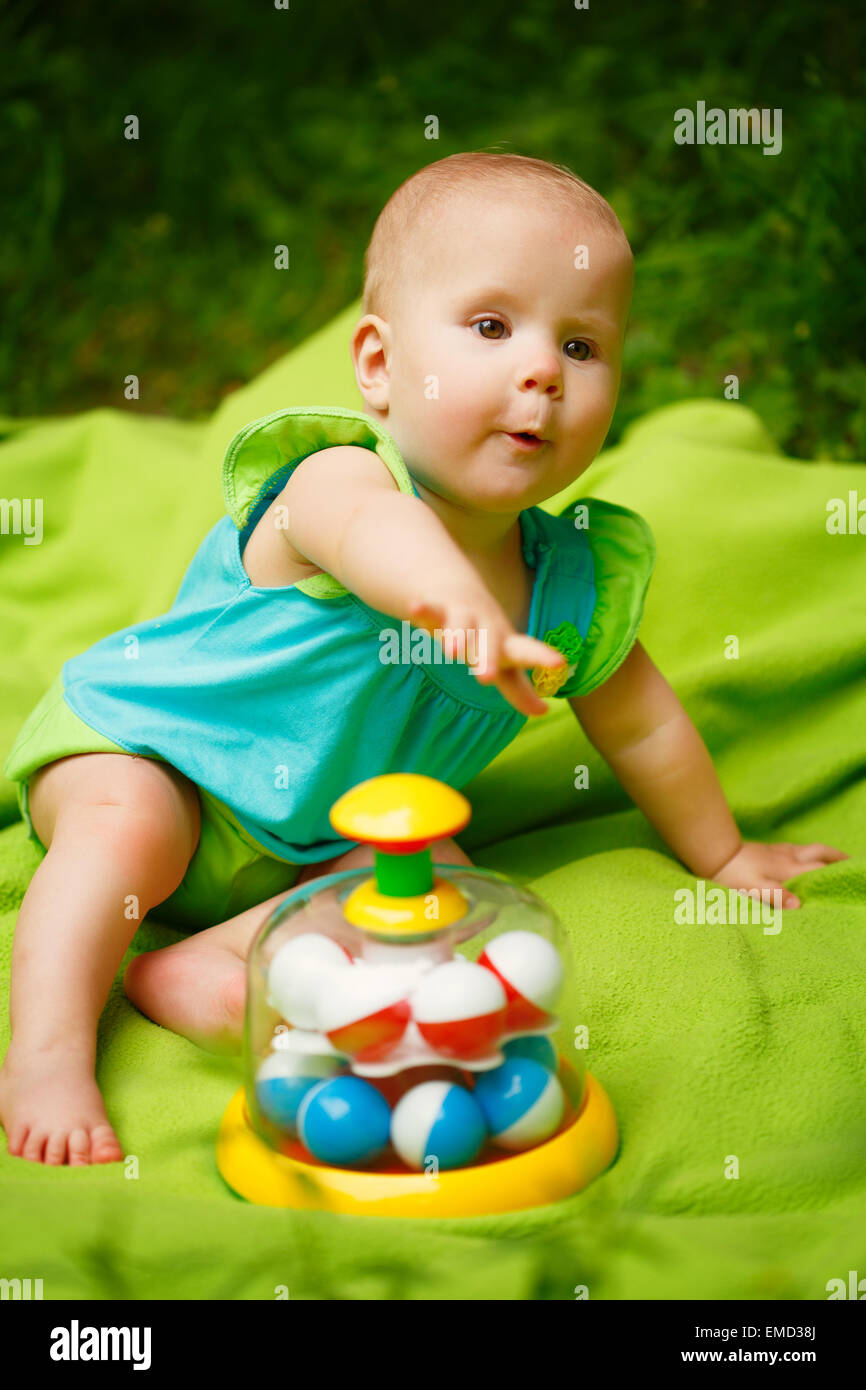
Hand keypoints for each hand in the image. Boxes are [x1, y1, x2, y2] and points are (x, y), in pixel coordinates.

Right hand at [409, 595, 565, 716]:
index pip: (526, 652)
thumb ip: (519, 689)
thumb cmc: (485, 636)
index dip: (542, 658)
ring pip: (460, 627)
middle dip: (488, 659)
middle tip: (487, 678)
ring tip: (453, 652)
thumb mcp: (502, 661)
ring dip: (457, 637)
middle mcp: (486, 628)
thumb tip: (543, 712)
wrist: (456, 590)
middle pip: (489, 644)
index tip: (559, 664)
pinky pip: (431, 610)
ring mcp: (462, 617)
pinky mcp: (437, 610)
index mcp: (504, 643)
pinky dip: (424, 609)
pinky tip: (414, 606)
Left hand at [710, 840, 848, 909]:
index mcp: (789, 868)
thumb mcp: (755, 889)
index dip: (837, 872)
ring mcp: (780, 850)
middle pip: (820, 851)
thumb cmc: (734, 875)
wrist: (715, 854)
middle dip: (838, 856)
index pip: (820, 868)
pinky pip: (798, 849)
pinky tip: (805, 859)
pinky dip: (809, 853)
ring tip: (836, 861)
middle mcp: (789, 856)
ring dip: (826, 853)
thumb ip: (777, 896)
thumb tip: (799, 905)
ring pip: (810, 848)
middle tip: (852, 862)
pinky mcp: (771, 849)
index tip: (852, 875)